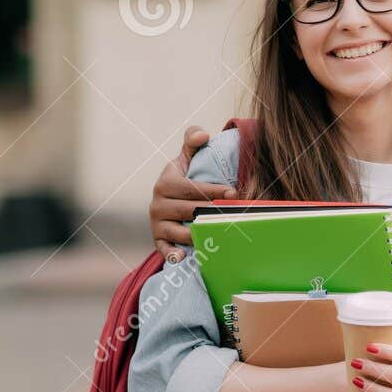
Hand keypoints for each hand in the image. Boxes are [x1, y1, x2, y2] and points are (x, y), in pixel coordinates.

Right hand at [151, 124, 231, 261]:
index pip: (191, 188)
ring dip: (198, 234)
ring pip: (179, 231)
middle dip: (211, 213)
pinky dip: (171, 254)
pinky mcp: (158, 240)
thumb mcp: (185, 158)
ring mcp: (157, 224)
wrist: (170, 200)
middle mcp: (157, 204)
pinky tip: (183, 257)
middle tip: (232, 215)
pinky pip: (164, 249)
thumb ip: (192, 141)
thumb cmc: (183, 178)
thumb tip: (204, 134)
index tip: (234, 193)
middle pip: (188, 211)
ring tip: (217, 235)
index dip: (213, 190)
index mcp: (165, 183)